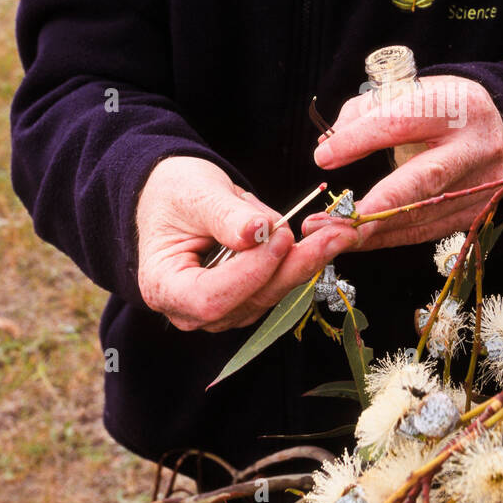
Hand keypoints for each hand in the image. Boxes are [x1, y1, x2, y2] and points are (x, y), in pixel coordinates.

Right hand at [135, 157, 352, 331]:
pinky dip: (301, 261)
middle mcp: (191, 310)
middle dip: (294, 266)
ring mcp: (221, 309)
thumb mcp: (196, 194)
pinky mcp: (246, 299)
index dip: (250, 272)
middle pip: (249, 300)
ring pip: (271, 294)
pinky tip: (325, 239)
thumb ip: (226, 215)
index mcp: (164, 286)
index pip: (211, 297)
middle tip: (335, 234)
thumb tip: (259, 231)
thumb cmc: (175, 193)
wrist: (176, 196)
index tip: (280, 237)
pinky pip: (278, 285)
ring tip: (337, 231)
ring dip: (306, 262)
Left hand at [300, 76, 502, 250]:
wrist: (488, 126)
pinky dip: (388, 237)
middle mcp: (475, 147)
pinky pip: (425, 232)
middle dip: (376, 205)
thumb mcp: (403, 93)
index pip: (403, 123)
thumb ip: (362, 114)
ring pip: (422, 214)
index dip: (360, 140)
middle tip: (335, 221)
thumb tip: (328, 146)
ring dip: (373, 229)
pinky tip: (359, 239)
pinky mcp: (475, 213)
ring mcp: (481, 185)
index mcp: (456, 106)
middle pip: (424, 180)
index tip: (323, 157)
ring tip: (332, 234)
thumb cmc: (436, 108)